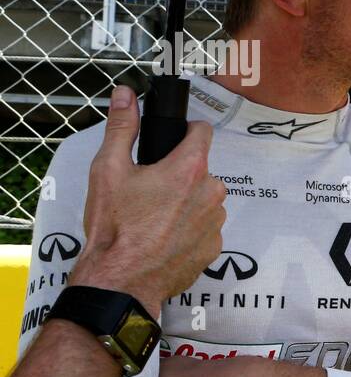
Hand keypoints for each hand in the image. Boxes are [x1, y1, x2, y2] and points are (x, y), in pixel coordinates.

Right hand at [72, 86, 225, 313]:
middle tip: (149, 190)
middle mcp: (212, 193)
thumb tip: (125, 95)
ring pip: (204, 199)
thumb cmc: (115, 227)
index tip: (171, 141)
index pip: (203, 132)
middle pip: (201, 169)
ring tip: (153, 218)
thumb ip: (121, 127)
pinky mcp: (214, 247)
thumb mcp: (108, 169)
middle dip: (179, 175)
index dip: (186, 132)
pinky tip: (163, 237)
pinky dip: (188, 228)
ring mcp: (216, 222)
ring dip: (185, 202)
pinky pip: (205, 227)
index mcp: (190, 169)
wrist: (121, 280)